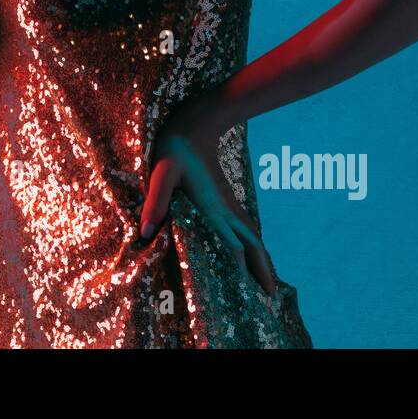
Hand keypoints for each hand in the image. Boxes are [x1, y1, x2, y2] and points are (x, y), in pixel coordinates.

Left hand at [140, 100, 278, 296]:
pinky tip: (249, 249)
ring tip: (266, 280)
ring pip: (252, 235)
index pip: (235, 246)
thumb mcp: (162, 172)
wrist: (195, 122)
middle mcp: (228, 209)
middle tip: (271, 296)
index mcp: (215, 208)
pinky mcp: (225, 197)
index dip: (244, 270)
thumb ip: (156, 201)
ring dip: (261, 257)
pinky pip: (245, 227)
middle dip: (263, 270)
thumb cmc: (177, 147)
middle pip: (253, 244)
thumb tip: (146, 234)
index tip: (254, 295)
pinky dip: (252, 243)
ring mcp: (229, 203)